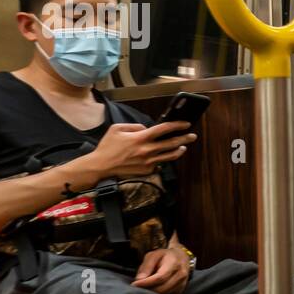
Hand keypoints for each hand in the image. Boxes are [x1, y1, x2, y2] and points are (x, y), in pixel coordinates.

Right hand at [81, 121, 196, 180]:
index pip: (164, 129)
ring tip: (184, 147)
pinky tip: (164, 156)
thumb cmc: (107, 147)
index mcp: (140, 138)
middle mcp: (147, 150)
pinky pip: (159, 163)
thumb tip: (147, 129)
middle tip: (192, 135)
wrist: (101, 166)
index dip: (177, 125)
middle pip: (172, 143)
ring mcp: (148, 162)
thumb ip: (135, 126)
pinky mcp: (147, 170)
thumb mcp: (117, 128)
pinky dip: (162, 159)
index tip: (186, 123)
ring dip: (179, 150)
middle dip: (185, 138)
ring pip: (170, 156)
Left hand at [132, 246, 190, 293]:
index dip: (146, 283)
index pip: (160, 277)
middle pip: (163, 288)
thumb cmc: (164, 256)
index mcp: (173, 263)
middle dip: (148, 290)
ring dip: (153, 293)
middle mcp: (181, 274)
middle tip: (137, 288)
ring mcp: (183, 283)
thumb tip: (139, 279)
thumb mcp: (153, 255)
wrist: (181, 258)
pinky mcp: (181, 290)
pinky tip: (154, 289)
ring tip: (145, 288)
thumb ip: (146, 266)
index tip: (134, 284)